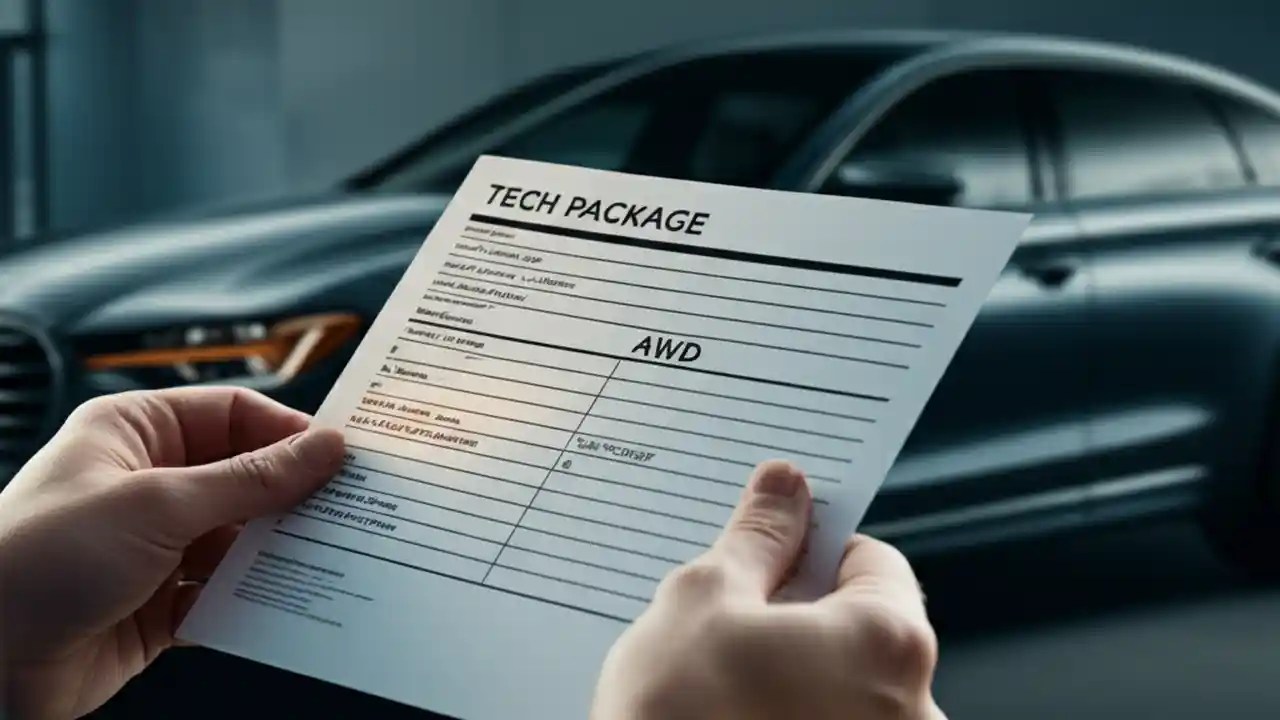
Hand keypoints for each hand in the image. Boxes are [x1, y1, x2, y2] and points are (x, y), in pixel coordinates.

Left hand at [0, 387, 344, 718]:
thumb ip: (251, 479)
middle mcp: (147, 483)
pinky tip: (280, 605)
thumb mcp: (158, 504)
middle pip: (246, 478)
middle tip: (349, 512)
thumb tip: (325, 448)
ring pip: (241, 539)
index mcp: (136, 432)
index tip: (343, 459)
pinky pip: (225, 592)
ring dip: (276, 553)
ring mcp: (154, 546)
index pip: (235, 415)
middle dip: (291, 498)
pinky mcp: (159, 604)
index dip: (289, 432)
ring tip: (323, 560)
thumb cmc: (41, 557)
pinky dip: (252, 600)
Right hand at [592, 461, 943, 719]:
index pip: (873, 560)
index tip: (768, 555)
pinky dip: (788, 718)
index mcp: (890, 644)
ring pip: (841, 688)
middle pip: (860, 629)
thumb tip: (784, 488)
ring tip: (717, 686)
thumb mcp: (702, 601)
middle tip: (727, 625)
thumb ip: (756, 538)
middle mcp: (913, 713)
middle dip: (796, 618)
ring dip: (790, 675)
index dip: (811, 550)